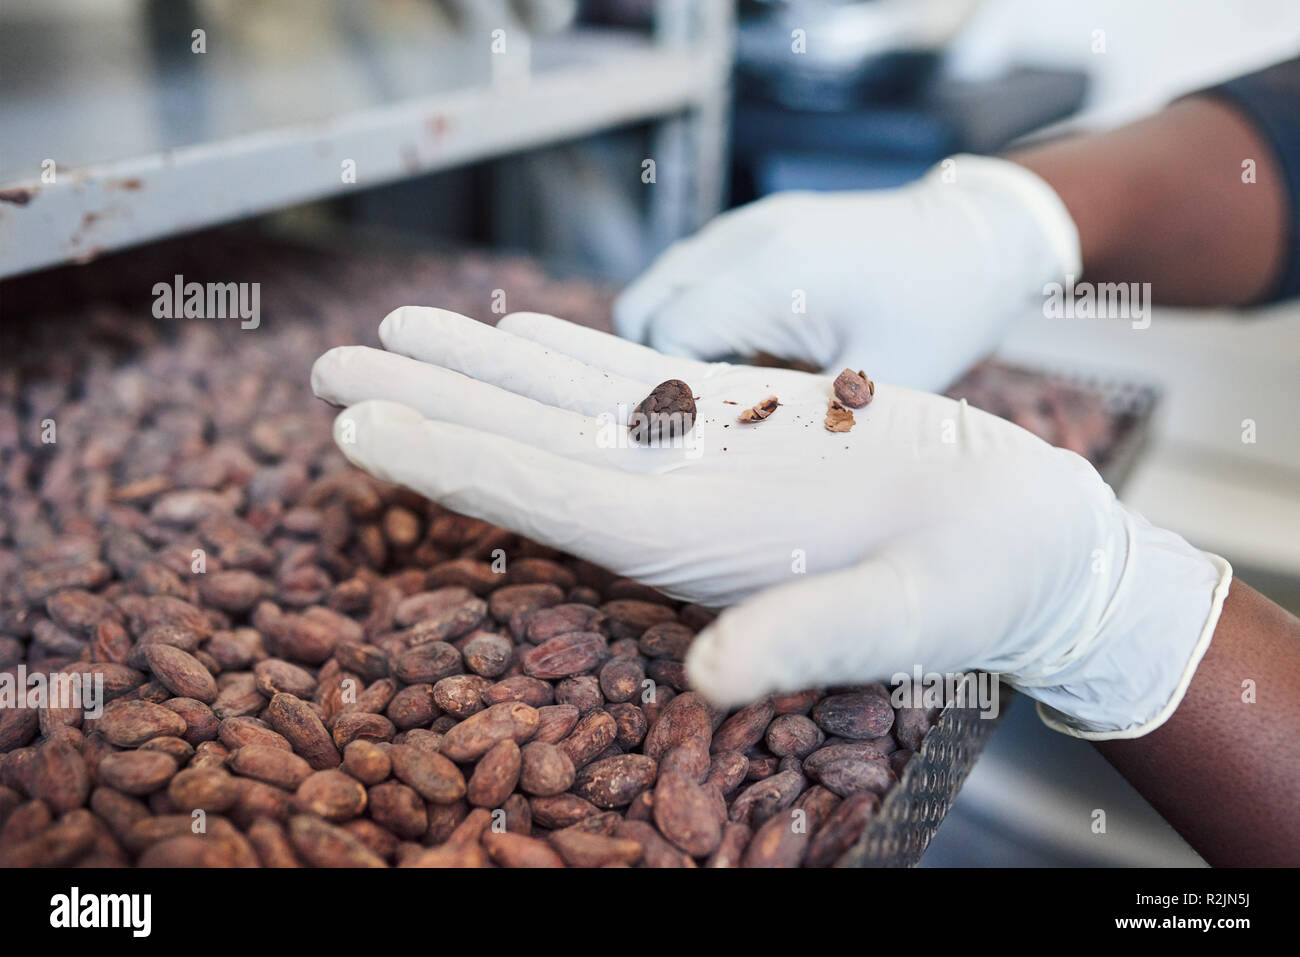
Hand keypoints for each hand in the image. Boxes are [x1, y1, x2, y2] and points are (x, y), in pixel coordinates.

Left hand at [311, 307, 1229, 738]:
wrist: (1023, 546)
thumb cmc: (974, 588)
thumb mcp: (902, 619)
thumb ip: (805, 640)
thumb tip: (712, 681)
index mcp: (694, 549)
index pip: (542, 499)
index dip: (446, 460)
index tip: (355, 424)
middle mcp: (674, 505)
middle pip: (521, 444)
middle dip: (423, 402)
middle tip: (327, 363)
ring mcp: (699, 460)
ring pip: (561, 402)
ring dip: (475, 365)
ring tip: (396, 328)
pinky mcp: (739, 424)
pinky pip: (633, 379)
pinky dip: (568, 350)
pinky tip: (514, 331)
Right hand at [614, 155, 1081, 391]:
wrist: (984, 235)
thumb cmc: (941, 311)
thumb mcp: (882, 382)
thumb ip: (807, 418)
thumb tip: (744, 461)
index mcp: (767, 275)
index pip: (663, 336)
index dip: (676, 391)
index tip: (710, 431)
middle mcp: (743, 238)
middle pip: (641, 307)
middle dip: (658, 364)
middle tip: (709, 413)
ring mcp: (749, 223)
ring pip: (662, 286)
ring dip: (677, 337)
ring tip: (736, 381)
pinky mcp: (761, 223)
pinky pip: (697, 272)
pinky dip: (702, 313)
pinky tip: (756, 349)